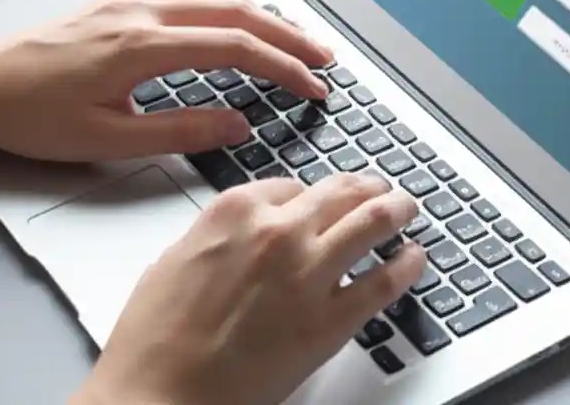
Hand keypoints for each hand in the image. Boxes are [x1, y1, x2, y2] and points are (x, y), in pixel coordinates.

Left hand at [0, 0, 332, 160]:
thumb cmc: (29, 114)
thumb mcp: (106, 140)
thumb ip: (179, 132)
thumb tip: (237, 125)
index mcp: (142, 46)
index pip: (236, 48)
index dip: (284, 68)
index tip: (312, 88)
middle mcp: (141, 12)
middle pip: (237, 11)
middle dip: (288, 35)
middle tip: (323, 58)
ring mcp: (130, 0)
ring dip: (261, 11)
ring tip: (291, 34)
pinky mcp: (118, 1)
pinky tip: (232, 6)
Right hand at [71, 173, 423, 404]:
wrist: (158, 395)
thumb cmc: (155, 339)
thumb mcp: (176, 259)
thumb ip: (221, 236)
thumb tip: (245, 234)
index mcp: (236, 211)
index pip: (293, 186)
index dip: (313, 195)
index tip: (325, 199)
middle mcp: (279, 232)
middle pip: (342, 192)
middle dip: (366, 188)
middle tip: (379, 191)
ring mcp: (310, 273)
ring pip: (373, 222)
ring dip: (396, 209)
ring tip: (406, 208)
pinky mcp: (331, 320)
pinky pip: (384, 282)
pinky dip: (407, 265)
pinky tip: (414, 258)